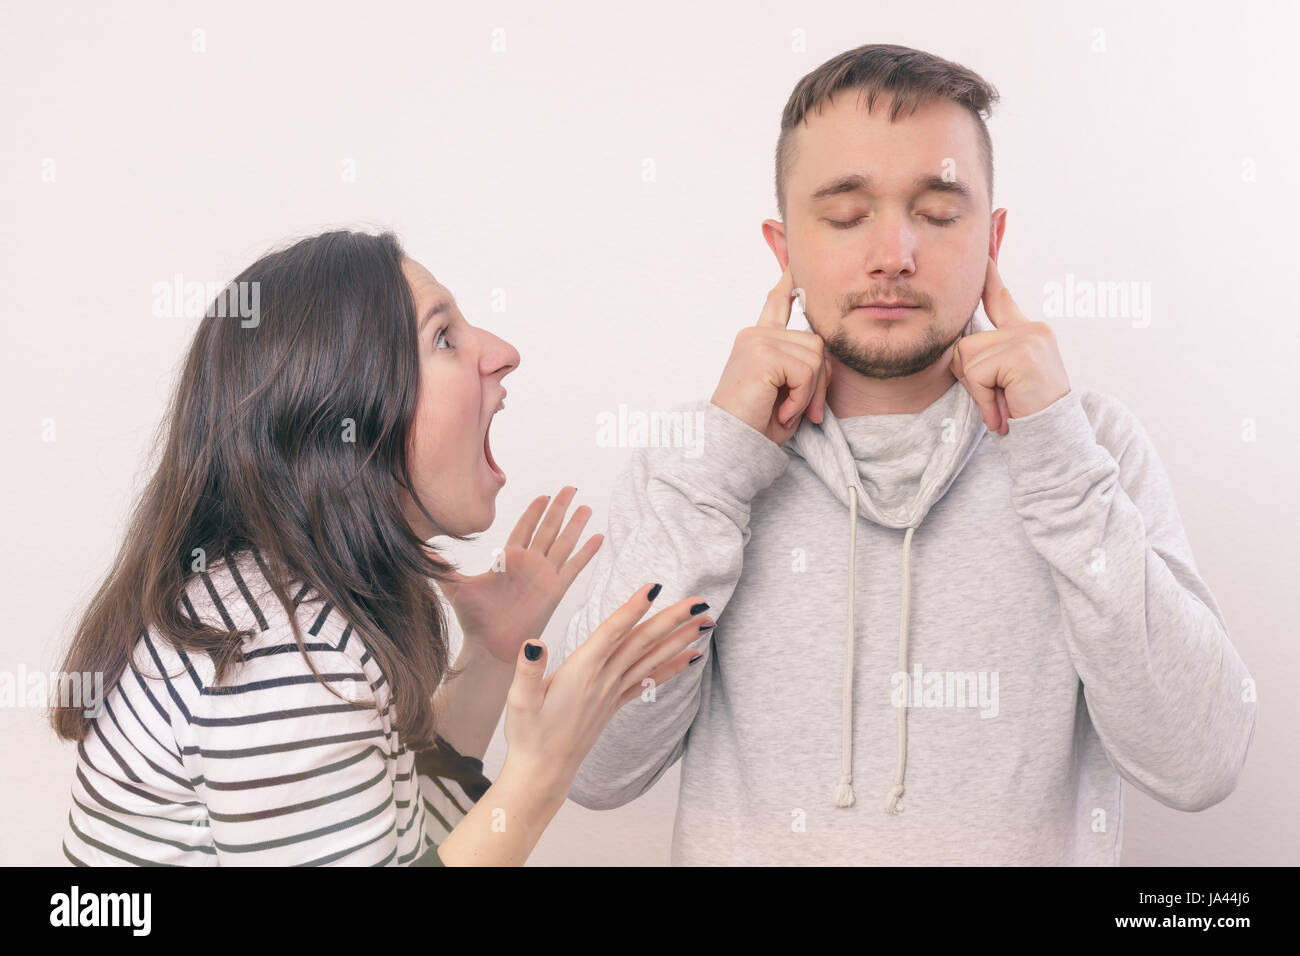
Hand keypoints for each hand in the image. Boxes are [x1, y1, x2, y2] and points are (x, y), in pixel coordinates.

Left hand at [438, 486, 602, 663]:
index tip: (544, 495)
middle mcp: (529, 564)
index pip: (524, 528)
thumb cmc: (474, 619)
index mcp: (508, 559)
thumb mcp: (455, 587)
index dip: (534, 511)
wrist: (490, 646)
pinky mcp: (555, 590)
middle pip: (548, 529)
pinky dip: (586, 552)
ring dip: (575, 525)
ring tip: (586, 507)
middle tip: (571, 488)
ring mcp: (544, 576)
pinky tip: (597, 537)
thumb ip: (443, 567)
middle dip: (559, 508)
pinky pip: (573, 567)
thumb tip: (419, 551)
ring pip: (563, 543)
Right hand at [501, 585, 713, 801]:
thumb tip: (533, 644)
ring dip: (680, 639)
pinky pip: (650, 681)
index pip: (611, 633)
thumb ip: (527, 671)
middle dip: (672, 620)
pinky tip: (693, 657)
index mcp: (580, 671)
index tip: (654, 587)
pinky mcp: (615, 703)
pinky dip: (673, 667)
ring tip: (706, 622)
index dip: (632, 609)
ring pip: (651, 659)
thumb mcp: (519, 700)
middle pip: (642, 642)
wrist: (543, 771)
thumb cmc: (528, 734)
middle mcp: (603, 679)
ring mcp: (612, 692)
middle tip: (701, 601)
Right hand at [710, 263, 831, 444]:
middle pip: (816, 343)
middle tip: (804, 413)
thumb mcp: (787, 393)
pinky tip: (780, 412)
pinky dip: (801, 398)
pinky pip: (807, 371)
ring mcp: (757, 340)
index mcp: (758, 341)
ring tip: (785, 412)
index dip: (788, 282)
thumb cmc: (756, 426)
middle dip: (819, 382)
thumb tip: (824, 353)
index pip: (776, 303)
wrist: (730, 446)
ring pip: (816, 357)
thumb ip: (804, 367)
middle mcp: (755, 334)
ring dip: (809, 393)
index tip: (796, 264)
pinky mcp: (762, 352)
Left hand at [951, 256, 1071, 434]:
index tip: (988, 239)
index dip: (989, 269)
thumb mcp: (1003, 379)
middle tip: (1000, 398)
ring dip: (978, 389)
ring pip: (968, 357)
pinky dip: (983, 398)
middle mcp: (1030, 328)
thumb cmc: (1025, 412)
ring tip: (1005, 402)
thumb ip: (987, 358)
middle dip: (972, 377)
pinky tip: (1005, 409)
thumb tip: (959, 350)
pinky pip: (977, 373)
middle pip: (966, 343)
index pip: (999, 296)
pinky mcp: (1023, 353)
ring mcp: (1029, 338)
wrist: (1055, 436)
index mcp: (1026, 331)